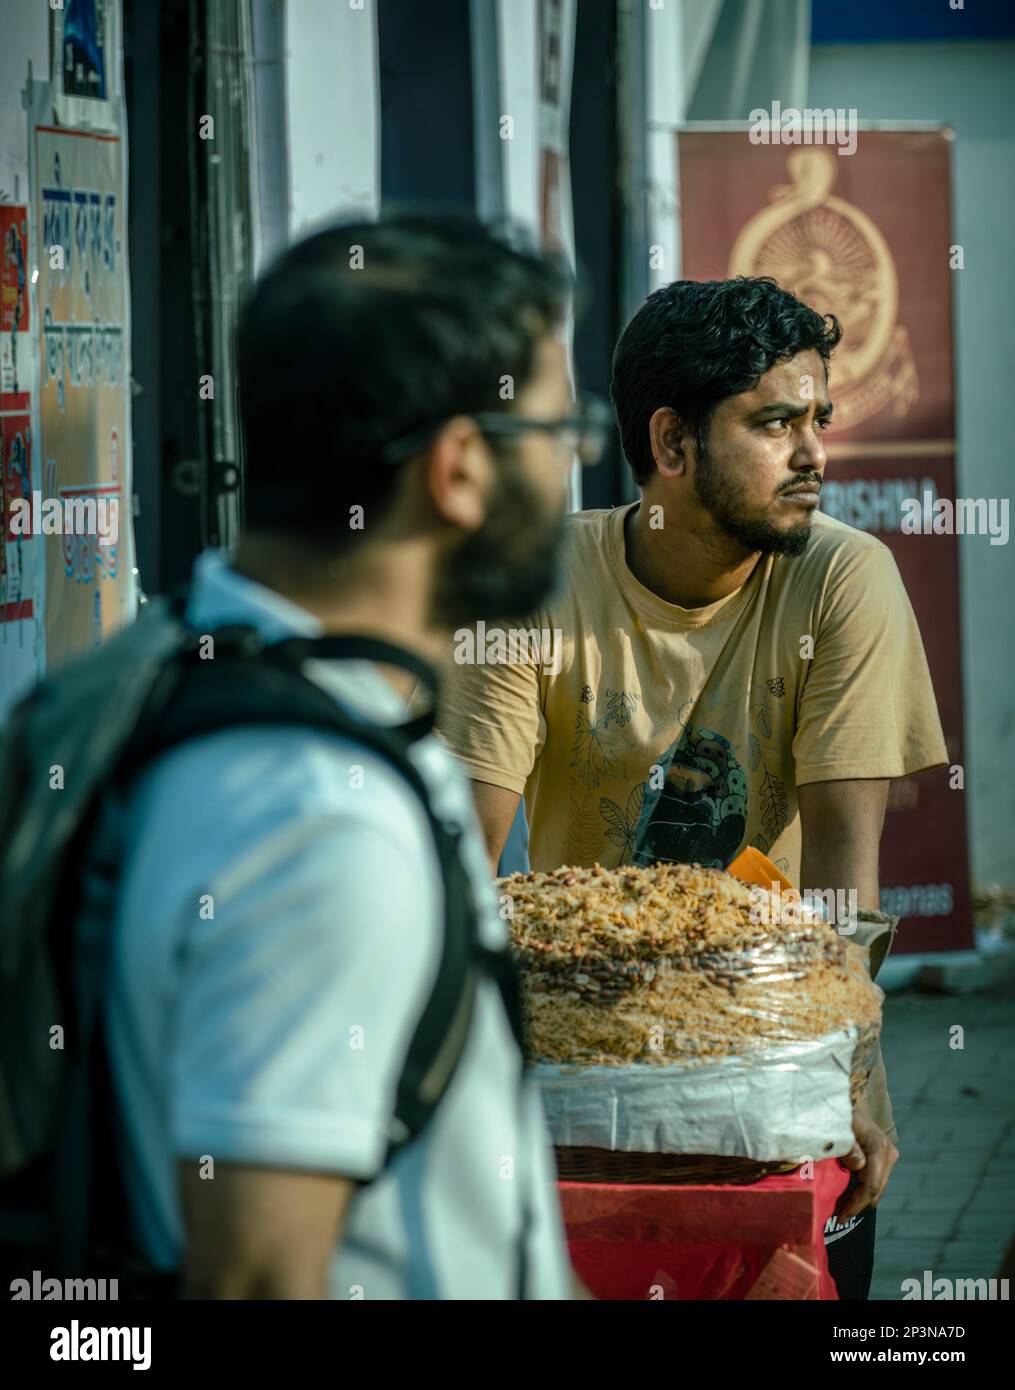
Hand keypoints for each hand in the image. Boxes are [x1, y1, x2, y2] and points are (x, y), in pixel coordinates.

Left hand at [837, 1105, 898, 1221]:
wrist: (842, 1103)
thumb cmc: (836, 1114)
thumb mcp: (837, 1127)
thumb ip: (847, 1145)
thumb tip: (858, 1164)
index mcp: (879, 1147)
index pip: (871, 1186)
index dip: (856, 1204)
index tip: (840, 1217)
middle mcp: (888, 1153)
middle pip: (876, 1191)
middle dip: (857, 1206)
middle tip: (837, 1216)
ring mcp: (888, 1156)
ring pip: (876, 1189)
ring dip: (859, 1200)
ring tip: (839, 1208)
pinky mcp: (883, 1159)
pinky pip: (873, 1182)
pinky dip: (861, 1191)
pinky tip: (846, 1196)